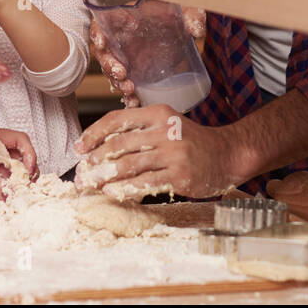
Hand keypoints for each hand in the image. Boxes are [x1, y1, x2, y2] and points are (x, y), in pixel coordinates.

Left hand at [0, 126, 37, 203]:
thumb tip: (10, 192)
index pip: (19, 139)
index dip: (29, 152)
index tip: (29, 168)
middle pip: (19, 155)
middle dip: (27, 169)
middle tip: (28, 183)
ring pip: (13, 171)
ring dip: (19, 181)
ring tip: (21, 192)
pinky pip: (3, 183)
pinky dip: (9, 190)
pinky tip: (10, 196)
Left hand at [72, 104, 239, 199]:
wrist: (227, 154)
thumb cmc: (191, 142)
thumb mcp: (167, 126)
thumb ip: (140, 133)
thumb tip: (101, 150)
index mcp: (158, 114)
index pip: (118, 119)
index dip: (94, 133)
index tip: (79, 148)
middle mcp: (165, 130)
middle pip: (119, 144)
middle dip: (95, 160)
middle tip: (82, 173)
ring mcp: (173, 152)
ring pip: (129, 165)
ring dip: (105, 177)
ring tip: (92, 184)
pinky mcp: (180, 175)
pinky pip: (146, 183)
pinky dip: (126, 189)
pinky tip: (113, 193)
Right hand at [89, 5, 205, 107]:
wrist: (177, 26)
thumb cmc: (173, 11)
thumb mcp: (183, 9)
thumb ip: (191, 15)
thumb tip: (197, 29)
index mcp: (124, 20)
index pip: (102, 25)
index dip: (98, 34)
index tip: (102, 43)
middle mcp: (120, 40)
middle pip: (105, 54)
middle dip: (109, 67)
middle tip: (122, 76)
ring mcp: (126, 58)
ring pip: (113, 73)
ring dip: (118, 84)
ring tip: (130, 93)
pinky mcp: (134, 72)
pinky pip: (125, 84)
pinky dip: (128, 95)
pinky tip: (135, 102)